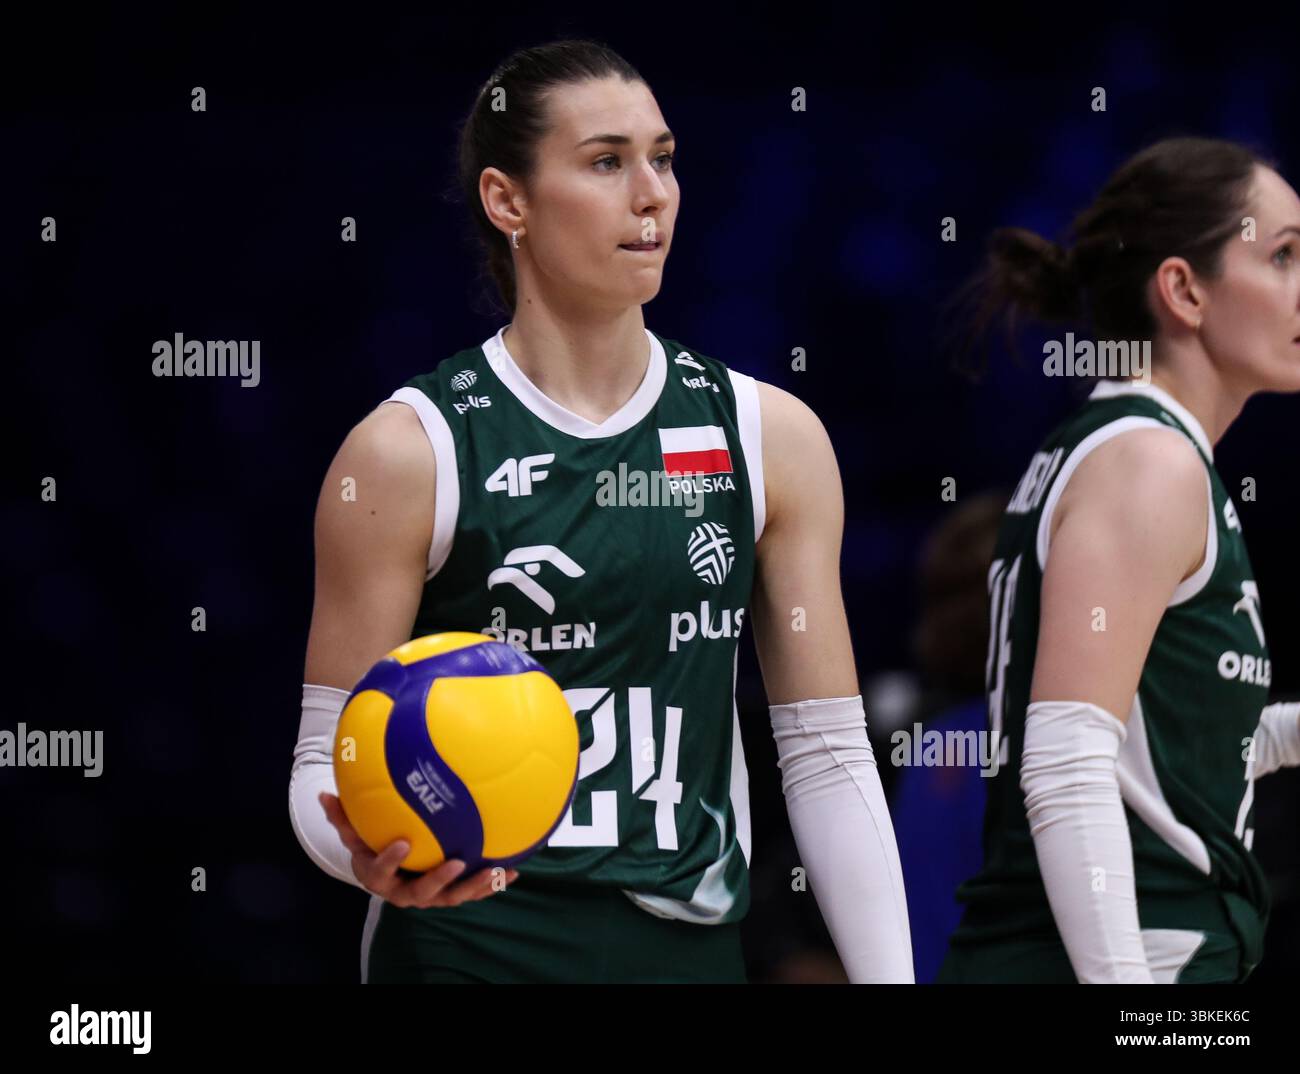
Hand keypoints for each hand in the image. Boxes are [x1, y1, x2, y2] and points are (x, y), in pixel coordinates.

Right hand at [319, 791, 518, 907]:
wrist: (384, 873)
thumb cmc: (369, 845)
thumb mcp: (353, 832)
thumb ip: (342, 816)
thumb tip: (324, 794)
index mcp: (378, 877)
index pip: (380, 871)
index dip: (391, 860)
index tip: (403, 843)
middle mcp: (404, 893)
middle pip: (422, 893)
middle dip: (440, 879)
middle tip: (457, 863)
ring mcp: (429, 897)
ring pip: (452, 897)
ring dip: (475, 886)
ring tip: (496, 872)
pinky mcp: (448, 895)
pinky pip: (471, 892)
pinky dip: (492, 884)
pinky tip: (513, 872)